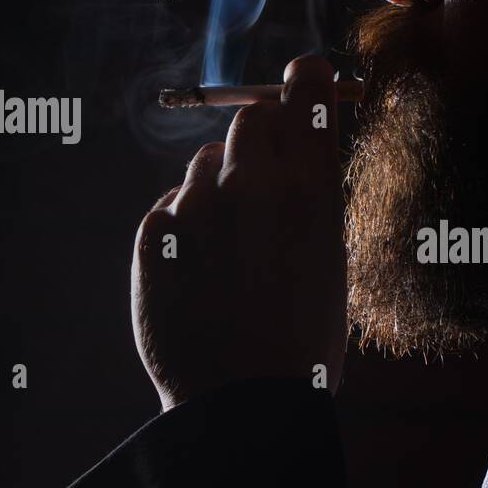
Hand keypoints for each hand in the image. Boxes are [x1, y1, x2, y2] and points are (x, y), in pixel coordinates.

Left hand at [131, 55, 346, 409]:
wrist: (244, 403)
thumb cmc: (304, 344)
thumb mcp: (333, 261)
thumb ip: (313, 199)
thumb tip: (298, 160)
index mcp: (312, 186)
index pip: (306, 90)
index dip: (306, 84)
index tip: (305, 85)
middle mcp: (252, 181)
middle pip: (249, 118)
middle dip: (260, 138)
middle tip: (268, 181)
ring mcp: (196, 204)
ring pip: (206, 163)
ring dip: (221, 186)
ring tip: (234, 246)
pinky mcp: (154, 233)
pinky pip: (171, 206)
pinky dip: (185, 225)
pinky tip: (202, 269)